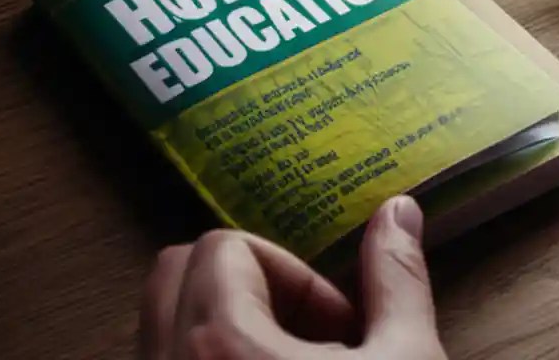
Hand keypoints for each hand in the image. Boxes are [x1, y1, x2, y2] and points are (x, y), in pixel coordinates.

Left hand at [139, 195, 446, 359]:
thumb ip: (396, 280)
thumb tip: (399, 213)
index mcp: (221, 342)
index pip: (226, 247)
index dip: (293, 272)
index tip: (340, 323)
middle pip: (174, 271)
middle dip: (245, 285)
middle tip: (307, 331)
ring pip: (160, 324)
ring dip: (223, 322)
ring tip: (290, 358)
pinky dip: (206, 358)